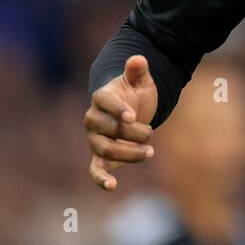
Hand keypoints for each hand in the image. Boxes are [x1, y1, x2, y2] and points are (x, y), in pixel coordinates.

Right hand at [85, 55, 157, 191]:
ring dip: (129, 153)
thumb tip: (138, 59)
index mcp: (102, 97)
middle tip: (151, 133)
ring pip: (106, 150)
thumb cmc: (134, 93)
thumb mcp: (140, 80)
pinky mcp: (100, 157)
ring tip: (150, 151)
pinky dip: (101, 179)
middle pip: (108, 130)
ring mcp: (95, 139)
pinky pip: (95, 169)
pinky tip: (112, 186)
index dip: (117, 109)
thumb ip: (137, 70)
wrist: (131, 110)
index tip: (133, 116)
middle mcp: (94, 119)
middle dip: (132, 133)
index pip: (104, 102)